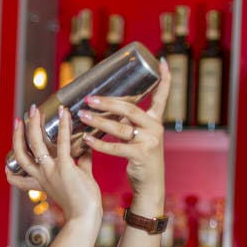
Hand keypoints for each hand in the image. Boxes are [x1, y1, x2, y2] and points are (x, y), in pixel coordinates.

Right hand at [5, 103, 101, 226]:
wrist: (86, 217)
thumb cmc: (84, 203)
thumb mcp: (80, 180)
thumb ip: (81, 163)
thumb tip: (86, 148)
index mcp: (42, 182)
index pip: (18, 179)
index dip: (9, 171)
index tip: (6, 166)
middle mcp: (42, 176)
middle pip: (21, 154)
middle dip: (19, 134)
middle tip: (21, 118)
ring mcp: (51, 171)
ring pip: (35, 145)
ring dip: (34, 125)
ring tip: (35, 110)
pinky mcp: (65, 168)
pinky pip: (61, 143)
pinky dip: (63, 126)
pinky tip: (64, 113)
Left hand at [77, 58, 171, 208]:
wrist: (150, 185)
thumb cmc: (140, 159)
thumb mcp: (138, 137)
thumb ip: (127, 123)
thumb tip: (102, 108)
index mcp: (155, 121)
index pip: (162, 96)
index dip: (164, 79)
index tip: (161, 60)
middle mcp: (155, 128)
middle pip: (129, 108)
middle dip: (107, 102)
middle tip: (89, 99)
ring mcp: (150, 141)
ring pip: (120, 127)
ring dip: (98, 121)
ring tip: (82, 116)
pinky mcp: (141, 154)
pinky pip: (116, 147)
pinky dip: (99, 144)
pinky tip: (86, 140)